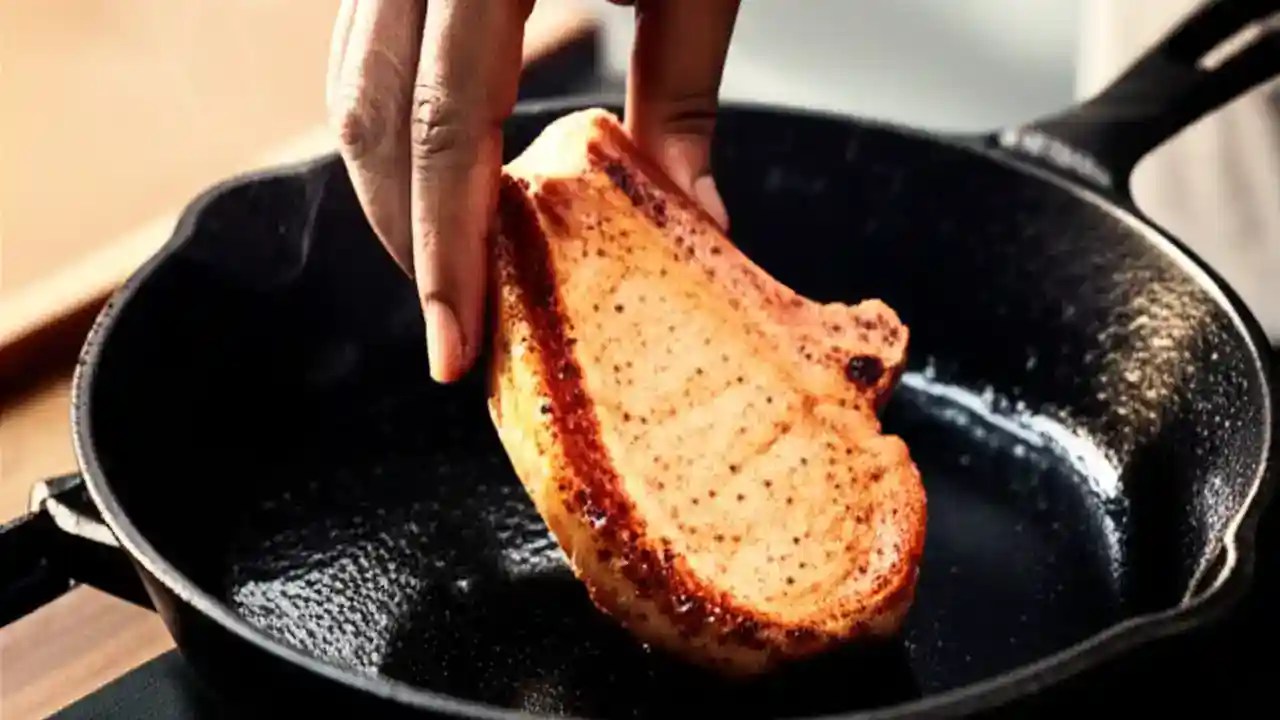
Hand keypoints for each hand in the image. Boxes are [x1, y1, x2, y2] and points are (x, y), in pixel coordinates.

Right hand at [326, 0, 739, 382]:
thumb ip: (684, 91)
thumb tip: (696, 221)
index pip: (448, 125)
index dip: (446, 249)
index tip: (459, 346)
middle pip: (373, 121)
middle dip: (407, 239)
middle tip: (459, 325)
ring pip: (351, 88)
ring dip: (393, 192)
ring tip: (451, 267)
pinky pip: (365, 51)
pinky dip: (399, 130)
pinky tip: (444, 177)